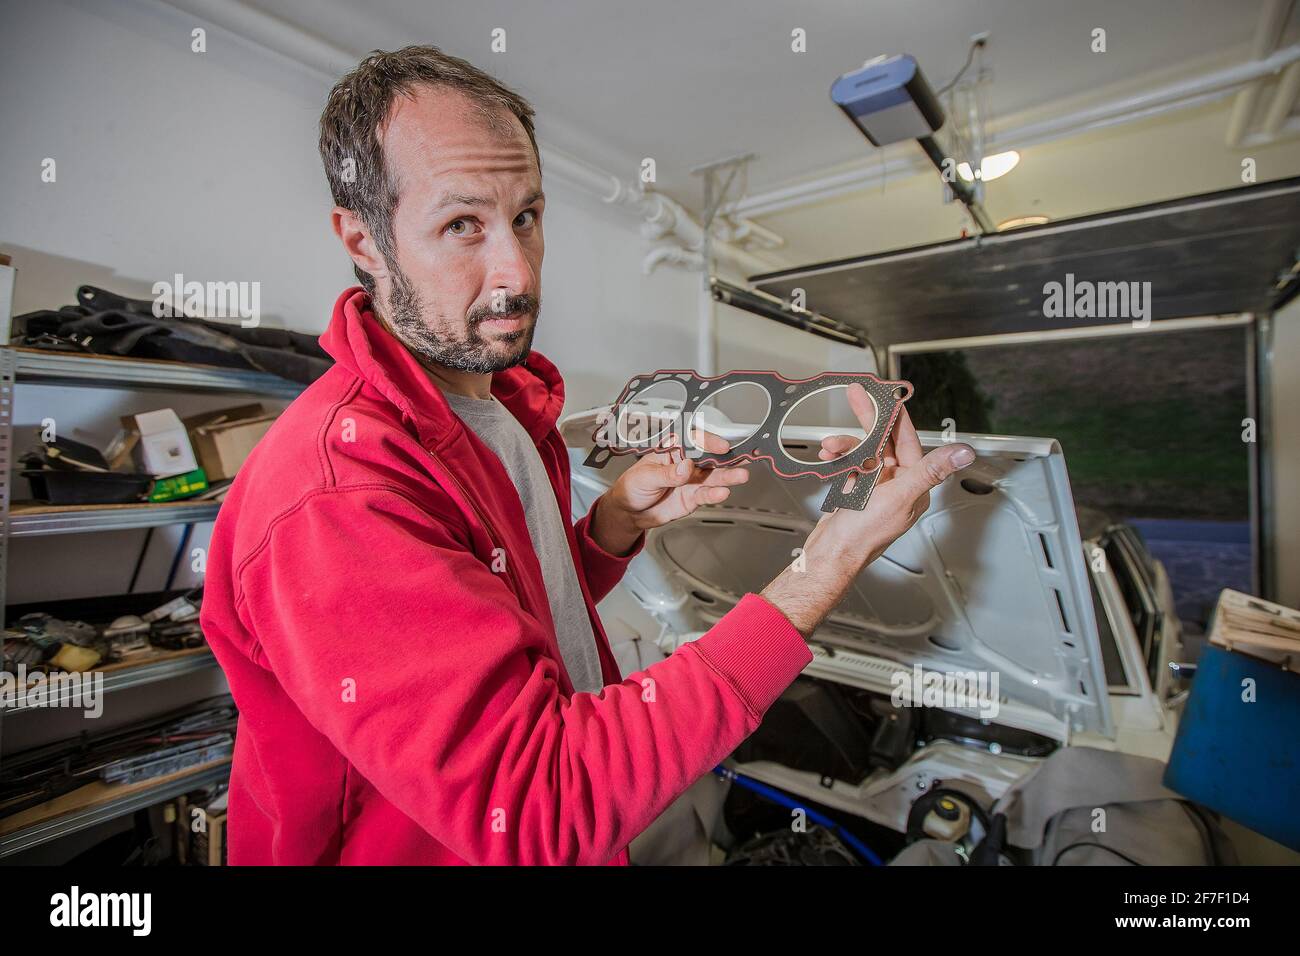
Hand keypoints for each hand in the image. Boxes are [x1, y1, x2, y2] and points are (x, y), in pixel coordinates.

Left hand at [589, 426, 749, 555]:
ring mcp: (692, 480)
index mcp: (672, 449)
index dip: (708, 441)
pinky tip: (722, 492)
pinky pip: (706, 494)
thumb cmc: (632, 487)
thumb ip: (667, 473)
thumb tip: (685, 467)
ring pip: (713, 476)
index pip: (692, 440)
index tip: (720, 446)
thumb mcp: (645, 477)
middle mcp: (685, 463)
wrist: (630, 513)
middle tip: (740, 458)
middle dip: (725, 458)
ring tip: (740, 476)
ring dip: (727, 476)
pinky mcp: (693, 497)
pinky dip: (715, 494)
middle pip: (709, 457)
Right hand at [762, 385, 974, 635]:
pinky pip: (850, 463)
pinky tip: (830, 457)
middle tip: (856, 397)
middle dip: (868, 420)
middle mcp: (897, 483)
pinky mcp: (856, 489)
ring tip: (831, 447)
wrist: (832, 554)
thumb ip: (930, 470)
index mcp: (912, 483)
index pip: (907, 441)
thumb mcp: (899, 496)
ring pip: (863, 451)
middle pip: (883, 441)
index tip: (888, 396)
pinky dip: (839, 458)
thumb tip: (964, 454)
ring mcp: (875, 486)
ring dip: (846, 446)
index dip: (896, 417)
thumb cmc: (863, 534)